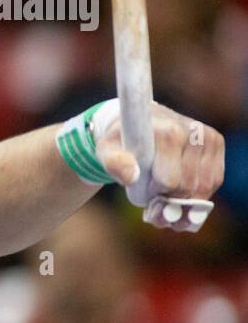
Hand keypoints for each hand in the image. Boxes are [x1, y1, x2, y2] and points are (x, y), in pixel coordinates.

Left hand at [94, 101, 224, 230]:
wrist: (140, 120)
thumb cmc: (122, 140)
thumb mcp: (107, 150)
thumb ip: (114, 164)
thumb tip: (132, 178)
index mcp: (167, 132)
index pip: (168, 181)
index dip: (153, 193)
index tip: (141, 190)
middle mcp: (192, 131)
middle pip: (186, 187)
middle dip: (168, 200)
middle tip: (152, 199)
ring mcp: (207, 136)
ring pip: (203, 188)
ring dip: (185, 202)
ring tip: (165, 200)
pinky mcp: (216, 142)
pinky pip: (214, 181)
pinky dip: (198, 193)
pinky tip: (182, 193)